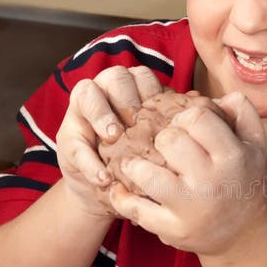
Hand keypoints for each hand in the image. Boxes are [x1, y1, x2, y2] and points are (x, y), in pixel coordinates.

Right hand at [56, 65, 162, 215]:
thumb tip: (198, 101)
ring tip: (113, 137)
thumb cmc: (144, 159)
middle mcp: (107, 92)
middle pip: (114, 76)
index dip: (151, 90)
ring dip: (102, 114)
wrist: (113, 192)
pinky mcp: (68, 138)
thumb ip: (175, 120)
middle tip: (137, 122)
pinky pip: (75, 142)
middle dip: (126, 97)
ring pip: (87, 92)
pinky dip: (89, 162)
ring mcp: (84, 112)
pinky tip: (103, 177)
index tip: (164, 117)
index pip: (142, 75)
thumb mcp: (161, 141)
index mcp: (134, 89)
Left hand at [108, 92, 266, 254]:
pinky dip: (122, 198)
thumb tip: (217, 97)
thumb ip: (242, 111)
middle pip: (169, 140)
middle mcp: (212, 182)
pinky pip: (136, 210)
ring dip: (134, 165)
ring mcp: (191, 208)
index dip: (185, 116)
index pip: (196, 118)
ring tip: (134, 164)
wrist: (246, 234)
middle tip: (163, 146)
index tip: (184, 126)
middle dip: (162, 138)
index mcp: (231, 156)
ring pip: (146, 174)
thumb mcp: (255, 144)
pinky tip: (120, 189)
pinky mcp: (174, 230)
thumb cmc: (244, 180)